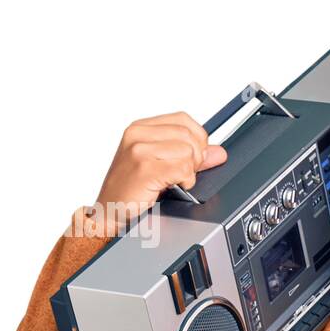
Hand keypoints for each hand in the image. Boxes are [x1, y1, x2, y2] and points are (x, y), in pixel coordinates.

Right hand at [90, 111, 227, 234]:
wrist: (110, 211)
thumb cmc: (131, 189)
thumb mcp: (161, 165)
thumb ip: (191, 156)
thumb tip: (219, 152)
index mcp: (140, 128)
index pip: (184, 119)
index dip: (197, 139)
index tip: (192, 157)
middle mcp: (138, 135)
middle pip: (189, 135)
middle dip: (196, 158)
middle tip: (182, 174)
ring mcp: (139, 150)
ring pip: (188, 152)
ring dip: (189, 172)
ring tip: (173, 181)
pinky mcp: (144, 169)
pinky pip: (183, 169)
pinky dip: (185, 181)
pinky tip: (172, 187)